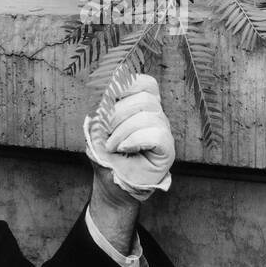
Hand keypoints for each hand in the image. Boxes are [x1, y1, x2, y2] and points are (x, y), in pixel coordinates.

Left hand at [86, 74, 174, 192]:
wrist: (110, 183)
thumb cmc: (106, 155)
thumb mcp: (98, 126)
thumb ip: (104, 106)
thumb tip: (108, 87)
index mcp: (143, 107)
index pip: (146, 83)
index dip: (127, 84)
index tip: (107, 96)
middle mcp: (157, 117)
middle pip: (145, 99)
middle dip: (117, 113)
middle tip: (104, 132)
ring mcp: (163, 133)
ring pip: (149, 116)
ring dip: (121, 131)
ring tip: (111, 146)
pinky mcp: (167, 151)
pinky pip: (157, 135)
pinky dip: (135, 140)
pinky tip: (123, 148)